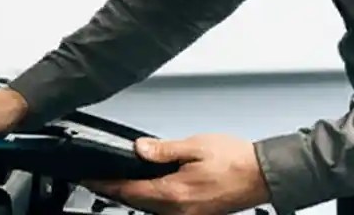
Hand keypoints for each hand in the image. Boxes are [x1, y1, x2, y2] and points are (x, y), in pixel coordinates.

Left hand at [83, 134, 271, 214]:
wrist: (263, 175)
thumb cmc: (235, 160)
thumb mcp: (196, 146)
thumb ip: (163, 149)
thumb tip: (138, 149)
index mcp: (174, 193)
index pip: (128, 192)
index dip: (105, 185)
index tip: (90, 179)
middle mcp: (178, 211)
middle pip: (137, 203)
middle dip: (118, 191)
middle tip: (101, 178)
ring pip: (151, 208)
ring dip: (136, 195)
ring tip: (124, 181)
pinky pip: (166, 210)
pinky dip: (154, 199)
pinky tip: (154, 187)